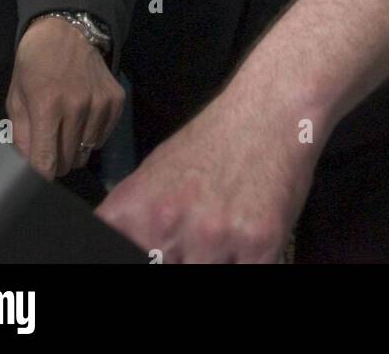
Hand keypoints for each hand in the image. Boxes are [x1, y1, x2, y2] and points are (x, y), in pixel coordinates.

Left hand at [5, 17, 124, 179]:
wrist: (66, 31)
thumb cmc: (34, 65)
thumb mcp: (16, 98)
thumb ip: (21, 136)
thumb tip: (30, 167)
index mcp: (47, 106)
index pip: (46, 163)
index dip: (40, 175)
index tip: (38, 172)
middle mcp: (77, 106)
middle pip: (67, 161)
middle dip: (55, 161)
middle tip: (50, 145)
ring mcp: (100, 103)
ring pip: (86, 152)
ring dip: (74, 149)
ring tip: (66, 129)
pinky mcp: (116, 100)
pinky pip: (102, 138)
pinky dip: (91, 136)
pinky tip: (83, 118)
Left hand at [97, 89, 315, 261]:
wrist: (267, 112)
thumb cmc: (212, 142)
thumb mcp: (153, 176)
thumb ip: (133, 224)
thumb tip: (132, 245)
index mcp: (133, 211)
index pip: (120, 258)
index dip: (142, 252)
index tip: (157, 248)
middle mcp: (167, 226)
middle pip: (165, 268)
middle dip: (181, 257)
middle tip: (195, 234)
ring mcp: (212, 238)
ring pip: (204, 274)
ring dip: (214, 259)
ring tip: (223, 232)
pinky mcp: (258, 245)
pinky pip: (248, 275)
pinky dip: (245, 262)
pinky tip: (246, 240)